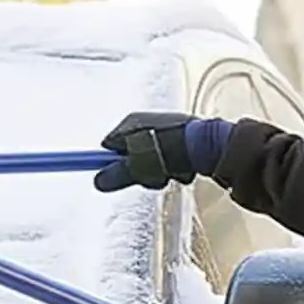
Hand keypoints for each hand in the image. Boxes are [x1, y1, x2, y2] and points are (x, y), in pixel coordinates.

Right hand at [94, 112, 228, 192]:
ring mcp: (165, 128)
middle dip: (141, 171)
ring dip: (159, 171)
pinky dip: (174, 166)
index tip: (117, 177)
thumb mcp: (137, 168)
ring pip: (152, 158)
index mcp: (130, 123)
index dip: (112, 163)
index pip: (109, 145)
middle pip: (132, 154)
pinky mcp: (182, 135)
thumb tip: (98, 182)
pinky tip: (183, 169)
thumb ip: (117, 175)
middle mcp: (146, 121)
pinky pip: (169, 156)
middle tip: (152, 177)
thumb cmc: (167, 152)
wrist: (205, 143)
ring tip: (170, 174)